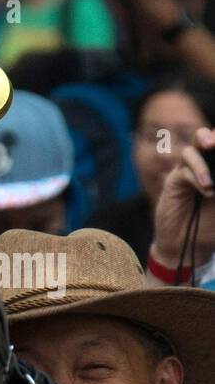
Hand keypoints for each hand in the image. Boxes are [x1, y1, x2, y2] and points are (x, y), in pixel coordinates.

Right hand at [150, 127, 214, 266]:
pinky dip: (196, 177)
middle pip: (207, 139)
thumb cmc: (210, 226)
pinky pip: (183, 170)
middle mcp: (204, 166)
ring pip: (192, 150)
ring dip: (202, 162)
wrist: (189, 246)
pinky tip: (206, 190)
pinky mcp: (173, 181)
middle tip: (214, 144)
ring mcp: (187, 172)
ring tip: (211, 184)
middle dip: (212, 138)